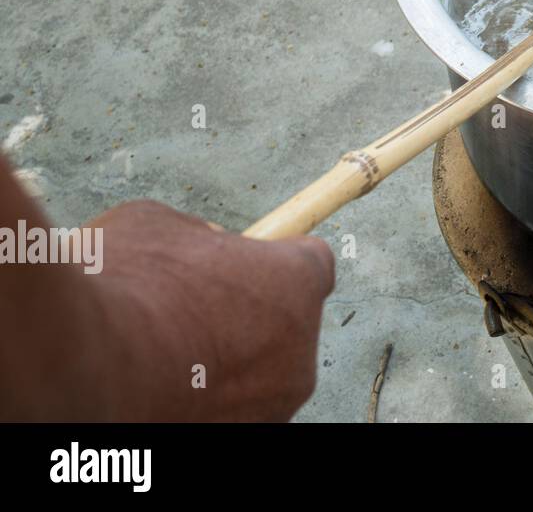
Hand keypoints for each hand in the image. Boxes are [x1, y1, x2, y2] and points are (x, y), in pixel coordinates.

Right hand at [87, 200, 334, 420]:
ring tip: (163, 356)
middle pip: (285, 325)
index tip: (242, 262)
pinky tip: (159, 389)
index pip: (312, 265)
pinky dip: (202, 404)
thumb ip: (200, 237)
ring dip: (223, 365)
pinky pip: (229, 413)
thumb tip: (201, 248)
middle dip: (246, 317)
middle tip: (187, 313)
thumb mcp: (159, 227)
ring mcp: (274, 403)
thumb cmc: (125, 285)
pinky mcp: (242, 439)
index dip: (274, 261)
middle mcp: (302, 347)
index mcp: (298, 279)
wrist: (86, 365)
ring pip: (258, 376)